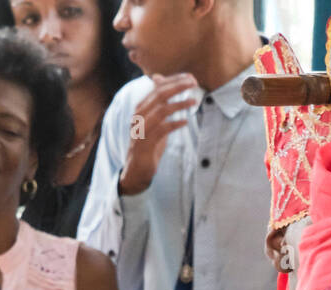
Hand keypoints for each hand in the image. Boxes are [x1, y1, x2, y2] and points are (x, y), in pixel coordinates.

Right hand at [118, 74, 197, 197]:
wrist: (136, 170)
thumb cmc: (148, 144)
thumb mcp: (154, 121)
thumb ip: (159, 104)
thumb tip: (160, 80)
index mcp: (141, 108)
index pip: (157, 88)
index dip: (174, 80)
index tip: (190, 77)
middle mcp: (139, 115)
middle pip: (159, 95)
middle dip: (177, 87)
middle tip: (194, 83)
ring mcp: (141, 129)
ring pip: (161, 110)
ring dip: (179, 104)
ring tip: (194, 101)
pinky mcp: (145, 143)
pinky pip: (162, 130)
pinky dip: (174, 124)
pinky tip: (185, 121)